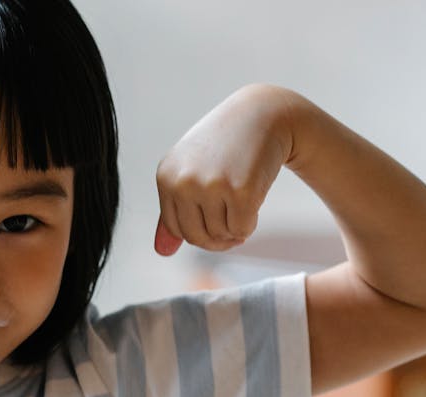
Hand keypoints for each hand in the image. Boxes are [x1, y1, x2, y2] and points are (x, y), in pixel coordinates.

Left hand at [153, 84, 296, 255]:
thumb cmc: (225, 147)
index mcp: (166, 177)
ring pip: (220, 235)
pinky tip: (253, 201)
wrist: (263, 115)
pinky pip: (241, 229)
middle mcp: (183, 181)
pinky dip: (250, 223)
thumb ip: (174, 212)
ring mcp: (211, 186)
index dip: (199, 233)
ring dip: (235, 228)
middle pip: (196, 236)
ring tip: (242, 204)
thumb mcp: (191, 172)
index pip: (176, 228)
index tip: (216, 224)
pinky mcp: (240, 191)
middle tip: (233, 225)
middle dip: (217, 239)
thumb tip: (162, 252)